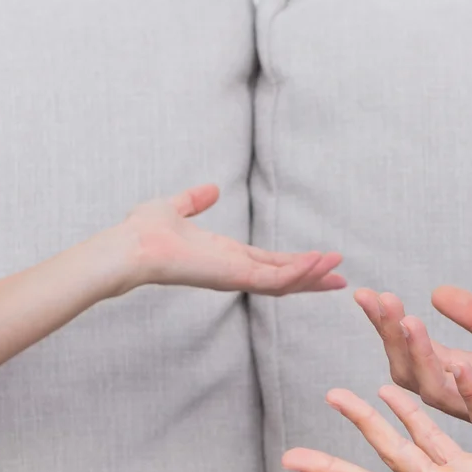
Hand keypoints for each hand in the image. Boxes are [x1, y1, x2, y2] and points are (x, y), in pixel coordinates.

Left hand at [114, 183, 344, 296]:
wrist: (130, 247)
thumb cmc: (143, 232)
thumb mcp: (175, 208)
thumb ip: (194, 201)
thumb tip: (210, 189)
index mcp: (224, 255)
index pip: (268, 262)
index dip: (294, 262)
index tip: (320, 260)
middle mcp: (233, 269)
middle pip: (282, 277)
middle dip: (311, 277)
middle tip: (340, 279)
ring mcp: (235, 275)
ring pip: (284, 281)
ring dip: (312, 274)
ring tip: (338, 267)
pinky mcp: (235, 276)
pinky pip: (275, 278)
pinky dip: (300, 271)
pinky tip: (320, 261)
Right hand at [356, 286, 471, 457]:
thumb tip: (436, 291)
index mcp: (465, 376)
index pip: (414, 354)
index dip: (388, 328)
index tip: (367, 296)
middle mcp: (470, 399)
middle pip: (415, 375)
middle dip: (394, 340)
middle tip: (382, 305)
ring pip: (443, 396)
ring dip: (424, 360)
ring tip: (410, 325)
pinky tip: (463, 365)